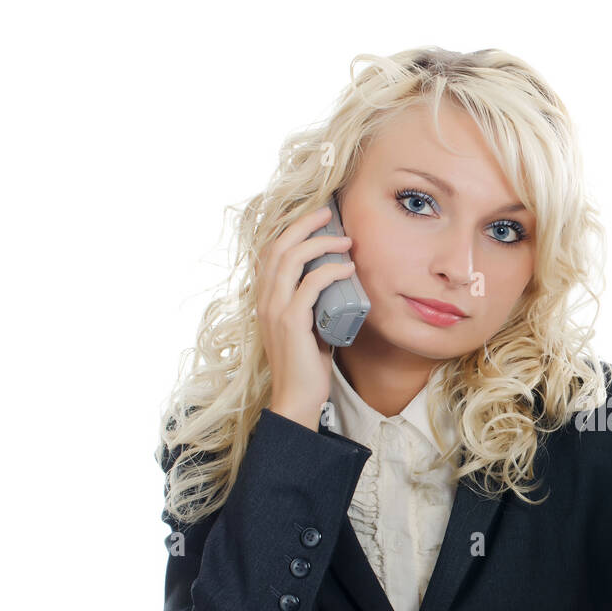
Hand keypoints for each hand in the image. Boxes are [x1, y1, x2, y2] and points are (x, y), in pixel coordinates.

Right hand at [258, 203, 354, 429]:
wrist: (297, 397)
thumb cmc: (306, 364)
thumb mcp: (308, 326)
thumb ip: (313, 305)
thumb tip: (337, 284)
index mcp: (265, 298)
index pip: (270, 252)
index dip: (290, 229)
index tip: (316, 219)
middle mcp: (265, 299)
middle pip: (279, 246)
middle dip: (304, 225)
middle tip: (329, 213)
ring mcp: (275, 310)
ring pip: (291, 260)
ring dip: (320, 244)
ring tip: (345, 240)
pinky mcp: (291, 322)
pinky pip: (309, 286)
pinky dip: (330, 272)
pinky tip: (347, 268)